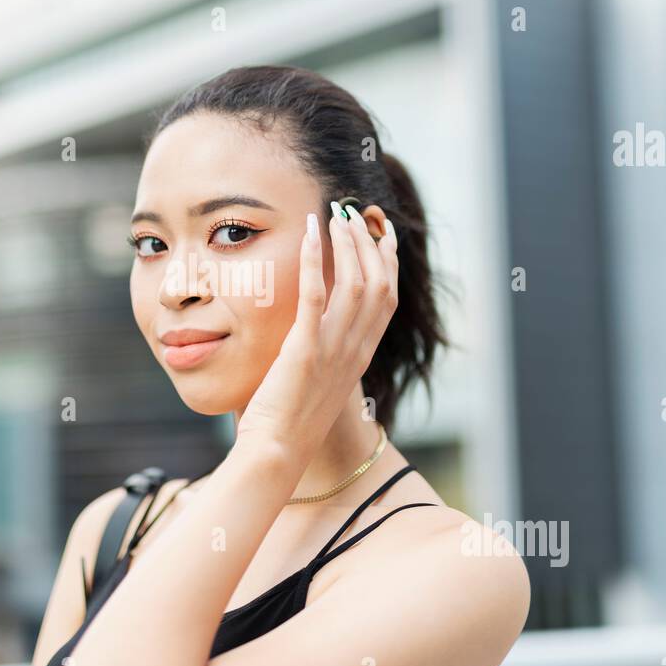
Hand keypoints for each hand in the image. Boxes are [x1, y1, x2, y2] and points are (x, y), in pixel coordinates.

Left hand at [236, 201, 399, 458]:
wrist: (277, 452)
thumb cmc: (288, 420)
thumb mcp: (317, 379)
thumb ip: (323, 350)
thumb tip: (313, 326)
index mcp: (360, 355)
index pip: (388, 298)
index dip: (387, 261)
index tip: (380, 231)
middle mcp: (355, 350)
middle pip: (379, 284)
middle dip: (369, 243)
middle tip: (353, 213)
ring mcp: (333, 350)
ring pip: (355, 284)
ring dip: (347, 244)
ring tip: (335, 215)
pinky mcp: (305, 351)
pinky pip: (316, 297)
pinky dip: (315, 260)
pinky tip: (309, 233)